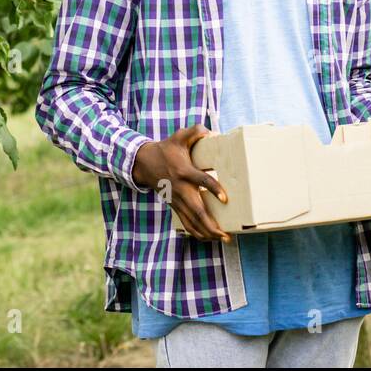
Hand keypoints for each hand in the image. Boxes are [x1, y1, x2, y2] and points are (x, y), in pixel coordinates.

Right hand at [131, 124, 231, 242]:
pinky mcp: (175, 206)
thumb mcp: (179, 136)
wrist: (145, 163)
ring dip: (207, 232)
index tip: (225, 198)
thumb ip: (195, 131)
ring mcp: (177, 200)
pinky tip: (209, 238)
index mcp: (184, 171)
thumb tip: (210, 132)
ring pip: (192, 221)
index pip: (201, 181)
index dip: (213, 189)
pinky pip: (186, 223)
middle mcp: (181, 189)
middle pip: (197, 210)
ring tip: (222, 238)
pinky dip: (197, 233)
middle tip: (226, 234)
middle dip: (211, 224)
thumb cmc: (167, 149)